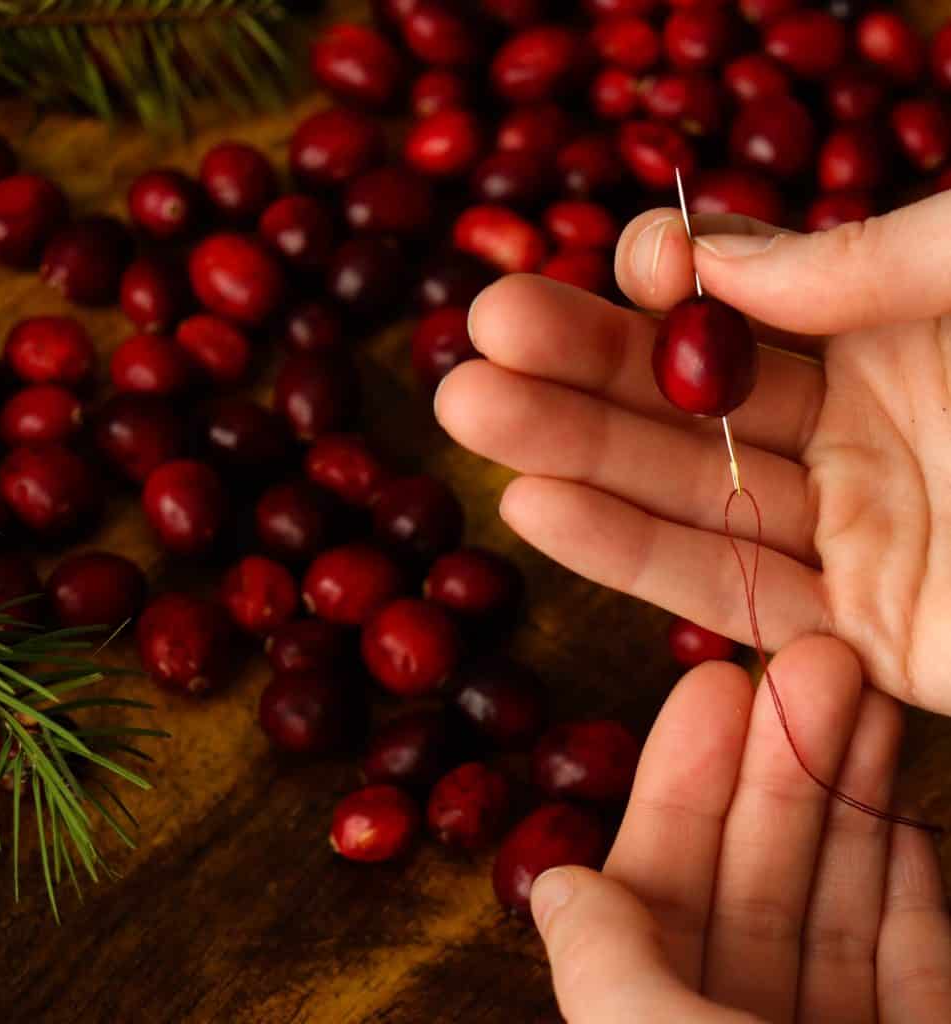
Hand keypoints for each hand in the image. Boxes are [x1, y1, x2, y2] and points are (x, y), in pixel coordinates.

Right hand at [435, 193, 950, 710]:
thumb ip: (862, 259)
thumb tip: (708, 258)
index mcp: (899, 342)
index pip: (748, 305)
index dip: (680, 280)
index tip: (639, 262)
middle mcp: (860, 441)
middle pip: (689, 403)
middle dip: (579, 366)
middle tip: (478, 336)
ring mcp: (855, 542)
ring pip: (688, 496)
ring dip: (572, 456)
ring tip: (467, 409)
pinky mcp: (859, 643)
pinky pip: (731, 598)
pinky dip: (628, 558)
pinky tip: (534, 508)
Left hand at [529, 635, 950, 1023]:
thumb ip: (603, 965)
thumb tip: (560, 886)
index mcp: (659, 1022)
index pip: (661, 880)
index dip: (683, 777)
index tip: (712, 685)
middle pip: (756, 874)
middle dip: (784, 762)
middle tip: (815, 662)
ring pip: (836, 905)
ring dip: (851, 801)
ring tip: (872, 701)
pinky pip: (916, 962)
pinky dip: (909, 887)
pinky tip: (906, 812)